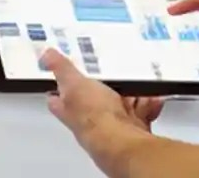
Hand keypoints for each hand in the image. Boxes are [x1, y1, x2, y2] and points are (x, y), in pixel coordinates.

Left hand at [42, 49, 161, 174]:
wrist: (123, 141)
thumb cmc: (94, 117)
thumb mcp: (74, 84)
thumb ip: (61, 69)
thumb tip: (47, 56)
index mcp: (70, 108)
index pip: (59, 97)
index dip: (61, 85)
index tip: (65, 71)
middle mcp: (90, 119)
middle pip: (96, 98)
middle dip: (108, 84)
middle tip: (114, 72)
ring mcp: (111, 125)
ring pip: (122, 103)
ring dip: (133, 93)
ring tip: (137, 84)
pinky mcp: (132, 129)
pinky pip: (142, 111)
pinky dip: (148, 103)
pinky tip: (152, 97)